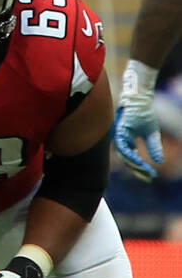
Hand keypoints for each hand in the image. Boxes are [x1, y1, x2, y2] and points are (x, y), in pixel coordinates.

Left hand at [114, 63, 162, 180]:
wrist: (141, 99)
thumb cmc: (144, 114)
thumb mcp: (152, 133)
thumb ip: (154, 147)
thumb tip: (159, 162)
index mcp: (126, 141)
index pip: (130, 158)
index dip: (140, 168)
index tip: (150, 176)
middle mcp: (120, 140)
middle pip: (126, 159)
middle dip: (137, 169)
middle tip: (147, 177)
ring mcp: (118, 135)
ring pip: (124, 154)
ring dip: (134, 164)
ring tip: (145, 171)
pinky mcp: (118, 130)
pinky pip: (122, 145)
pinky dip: (129, 153)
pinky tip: (138, 160)